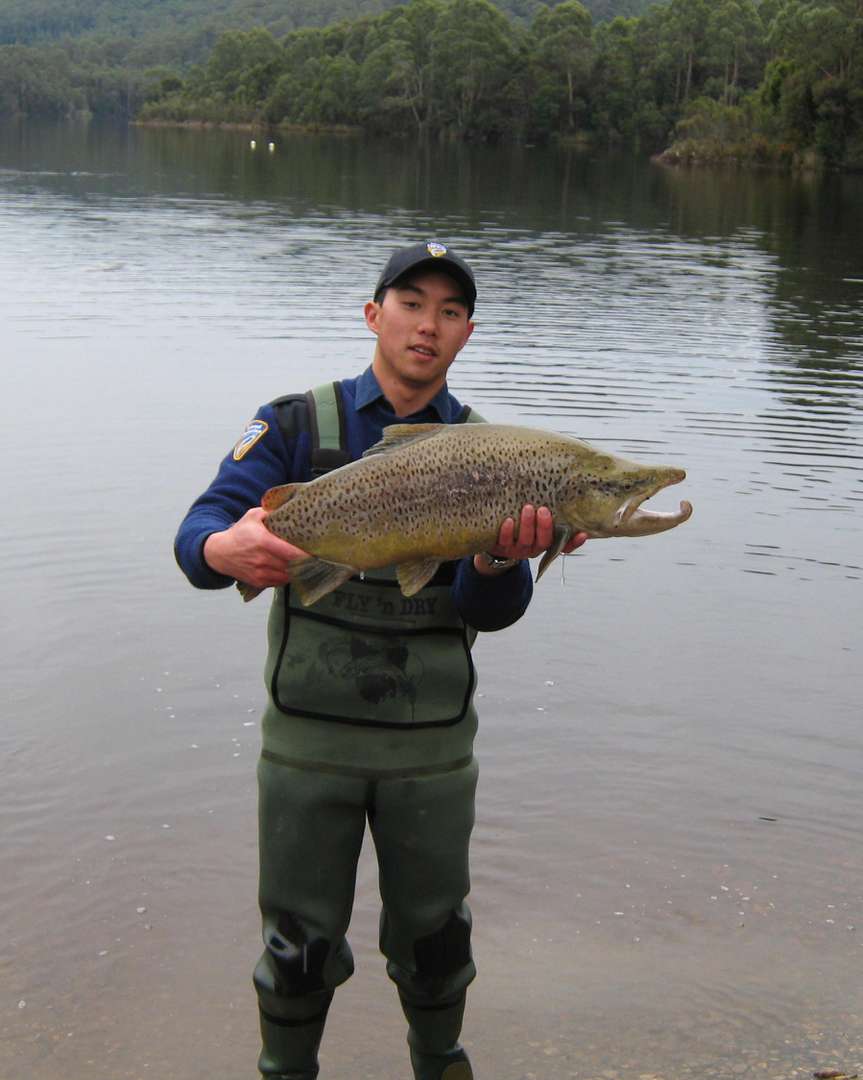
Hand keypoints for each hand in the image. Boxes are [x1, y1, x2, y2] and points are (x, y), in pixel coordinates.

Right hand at [203, 507, 308, 588]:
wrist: (220, 553)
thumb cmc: (239, 532)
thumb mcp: (253, 516)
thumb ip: (272, 511)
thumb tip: (291, 505)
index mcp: (263, 542)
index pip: (291, 553)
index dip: (306, 555)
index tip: (318, 551)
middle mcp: (262, 560)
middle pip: (293, 566)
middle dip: (305, 563)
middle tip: (316, 557)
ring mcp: (260, 573)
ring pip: (288, 576)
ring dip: (297, 571)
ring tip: (305, 563)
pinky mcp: (259, 582)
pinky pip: (280, 582)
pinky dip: (287, 576)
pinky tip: (290, 568)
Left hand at [473, 505, 587, 574]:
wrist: (492, 539)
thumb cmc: (519, 523)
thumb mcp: (534, 519)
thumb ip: (547, 509)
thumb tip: (563, 485)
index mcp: (546, 542)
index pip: (565, 546)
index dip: (574, 542)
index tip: (583, 533)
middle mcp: (534, 548)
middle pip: (544, 542)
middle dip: (544, 526)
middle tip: (544, 510)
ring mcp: (518, 550)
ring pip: (525, 541)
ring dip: (527, 525)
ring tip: (528, 508)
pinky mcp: (501, 549)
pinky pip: (504, 542)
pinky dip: (507, 532)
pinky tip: (508, 520)